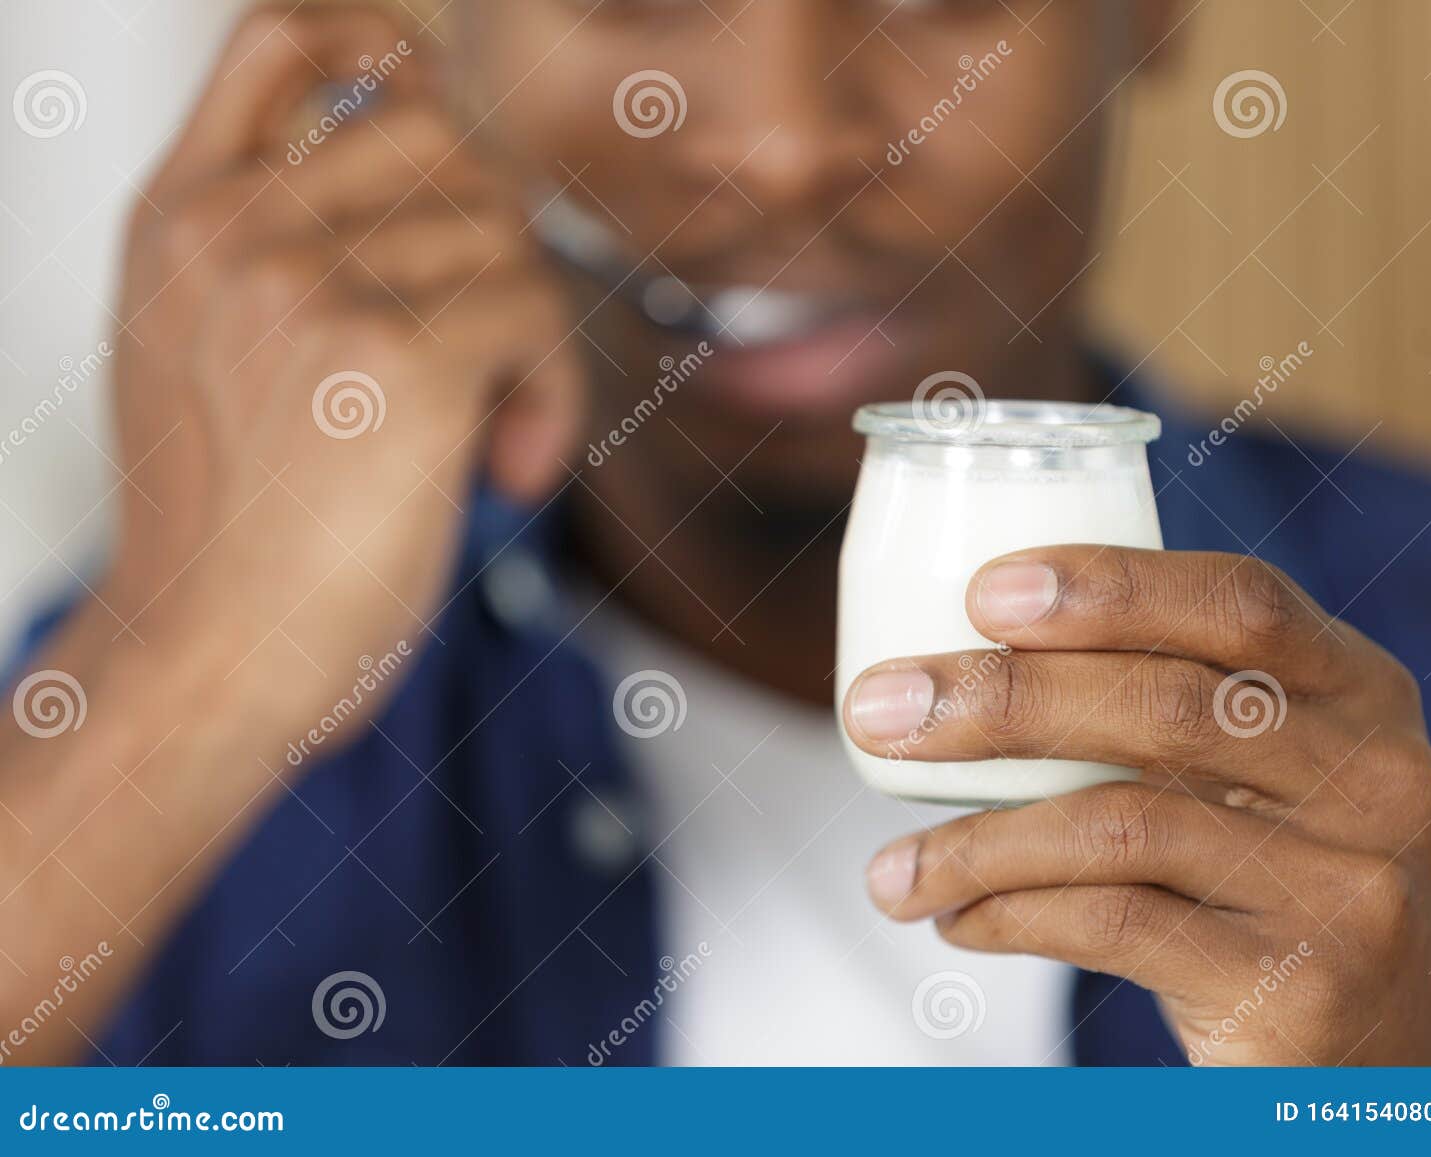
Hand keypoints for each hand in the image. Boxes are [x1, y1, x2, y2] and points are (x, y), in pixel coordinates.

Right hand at [104, 3, 580, 737]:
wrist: (210, 661)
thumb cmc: (235, 535)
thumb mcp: (209, 360)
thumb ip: (284, 258)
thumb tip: (438, 183)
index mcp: (182, 223)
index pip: (282, 45)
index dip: (380, 51)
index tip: (438, 109)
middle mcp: (236, 232)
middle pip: (443, 140)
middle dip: (496, 240)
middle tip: (489, 351)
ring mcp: (308, 286)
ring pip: (505, 232)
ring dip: (530, 339)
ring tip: (490, 436)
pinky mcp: (396, 358)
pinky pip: (537, 311)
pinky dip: (553, 397)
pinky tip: (508, 473)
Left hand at [844, 546, 1430, 1064]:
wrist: (1381, 1058)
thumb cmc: (1278, 880)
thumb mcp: (1271, 771)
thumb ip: (1173, 704)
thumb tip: (959, 658)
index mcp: (1364, 692)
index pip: (1241, 604)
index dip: (1110, 586)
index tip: (983, 591)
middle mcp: (1376, 779)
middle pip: (1163, 707)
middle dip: (998, 698)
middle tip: (880, 709)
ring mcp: (1346, 889)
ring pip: (1119, 825)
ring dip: (975, 841)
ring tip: (891, 869)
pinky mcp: (1296, 987)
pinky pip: (1113, 925)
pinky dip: (1008, 913)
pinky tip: (954, 916)